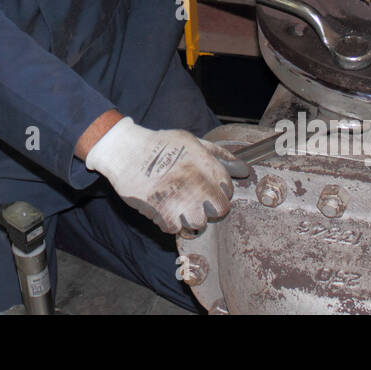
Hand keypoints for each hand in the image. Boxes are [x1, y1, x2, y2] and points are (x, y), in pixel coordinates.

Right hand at [84, 117, 249, 234]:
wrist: (126, 152)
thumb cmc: (160, 145)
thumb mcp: (192, 141)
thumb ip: (220, 156)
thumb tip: (245, 170)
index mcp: (206, 165)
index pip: (228, 190)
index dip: (217, 190)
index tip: (206, 189)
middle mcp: (198, 184)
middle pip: (219, 210)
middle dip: (209, 207)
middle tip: (194, 200)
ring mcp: (182, 201)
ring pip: (199, 223)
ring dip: (190, 217)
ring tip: (178, 206)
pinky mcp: (164, 214)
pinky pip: (176, 228)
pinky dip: (170, 222)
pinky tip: (163, 208)